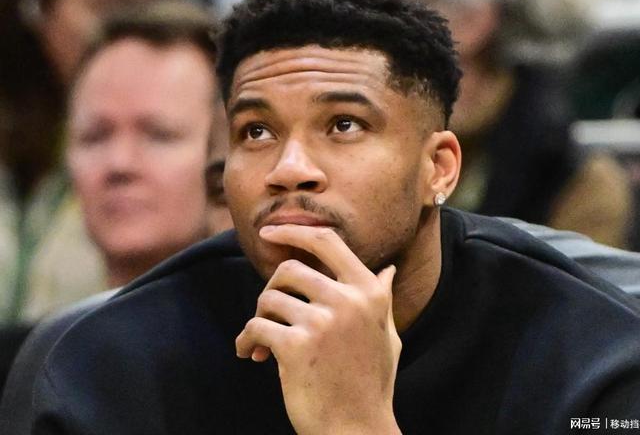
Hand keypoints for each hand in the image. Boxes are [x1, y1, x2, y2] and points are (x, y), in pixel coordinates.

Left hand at [235, 224, 401, 434]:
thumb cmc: (371, 384)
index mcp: (368, 292)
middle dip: (273, 288)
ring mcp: (322, 322)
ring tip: (262, 341)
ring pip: (269, 298)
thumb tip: (388, 270)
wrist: (356, 430)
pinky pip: (256, 327)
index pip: (327, 241)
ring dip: (260, 318)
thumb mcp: (387, 336)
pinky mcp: (295, 346)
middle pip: (290, 269)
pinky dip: (245, 339)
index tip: (268, 232)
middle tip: (270, 312)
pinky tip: (249, 354)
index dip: (294, 231)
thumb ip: (382, 299)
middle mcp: (347, 300)